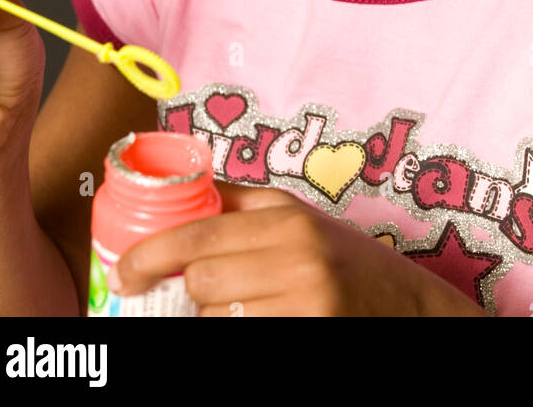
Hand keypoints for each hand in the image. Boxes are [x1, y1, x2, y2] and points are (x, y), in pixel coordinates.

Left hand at [107, 182, 489, 316]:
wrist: (409, 309)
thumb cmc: (346, 261)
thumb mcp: (298, 218)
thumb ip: (239, 204)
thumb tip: (175, 190)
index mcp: (288, 218)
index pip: (196, 237)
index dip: (148, 257)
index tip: (122, 272)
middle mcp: (298, 258)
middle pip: (200, 283)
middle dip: (191, 294)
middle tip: (199, 297)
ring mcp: (306, 305)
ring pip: (215, 321)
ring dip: (213, 321)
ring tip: (240, 312)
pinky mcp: (311, 338)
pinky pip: (242, 342)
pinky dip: (236, 335)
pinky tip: (256, 324)